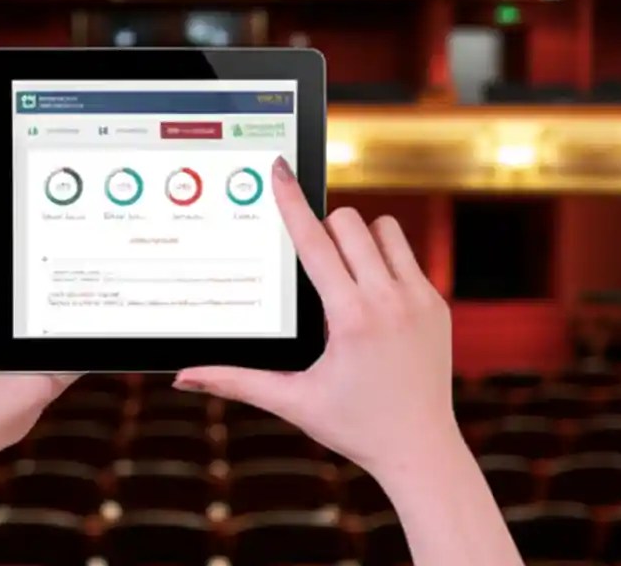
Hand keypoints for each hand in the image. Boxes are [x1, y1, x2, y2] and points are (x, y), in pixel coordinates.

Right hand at [175, 156, 459, 493]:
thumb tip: (183, 377)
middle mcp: (389, 300)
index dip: (292, 202)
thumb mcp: (293, 401)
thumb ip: (236, 381)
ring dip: (358, 239)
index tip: (280, 170)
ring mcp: (419, 298)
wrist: (421, 449)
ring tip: (344, 278)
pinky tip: (371, 299)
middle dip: (323, 230)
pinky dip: (383, 261)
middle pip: (348, 223)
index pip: (315, 242)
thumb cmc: (354, 425)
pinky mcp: (437, 303)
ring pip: (383, 229)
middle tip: (313, 269)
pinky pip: (406, 254)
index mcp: (351, 319)